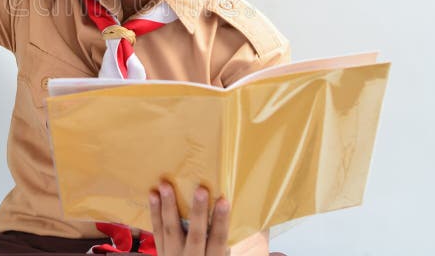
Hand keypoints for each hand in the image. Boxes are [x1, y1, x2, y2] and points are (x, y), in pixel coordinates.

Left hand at [149, 182, 277, 255]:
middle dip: (198, 212)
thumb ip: (247, 252)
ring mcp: (174, 255)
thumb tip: (281, 252)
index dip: (222, 221)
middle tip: (200, 189)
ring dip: (168, 207)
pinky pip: (157, 230)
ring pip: (172, 230)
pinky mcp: (161, 251)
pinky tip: (153, 194)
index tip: (225, 201)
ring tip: (166, 185)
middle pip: (196, 235)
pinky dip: (154, 212)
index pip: (219, 241)